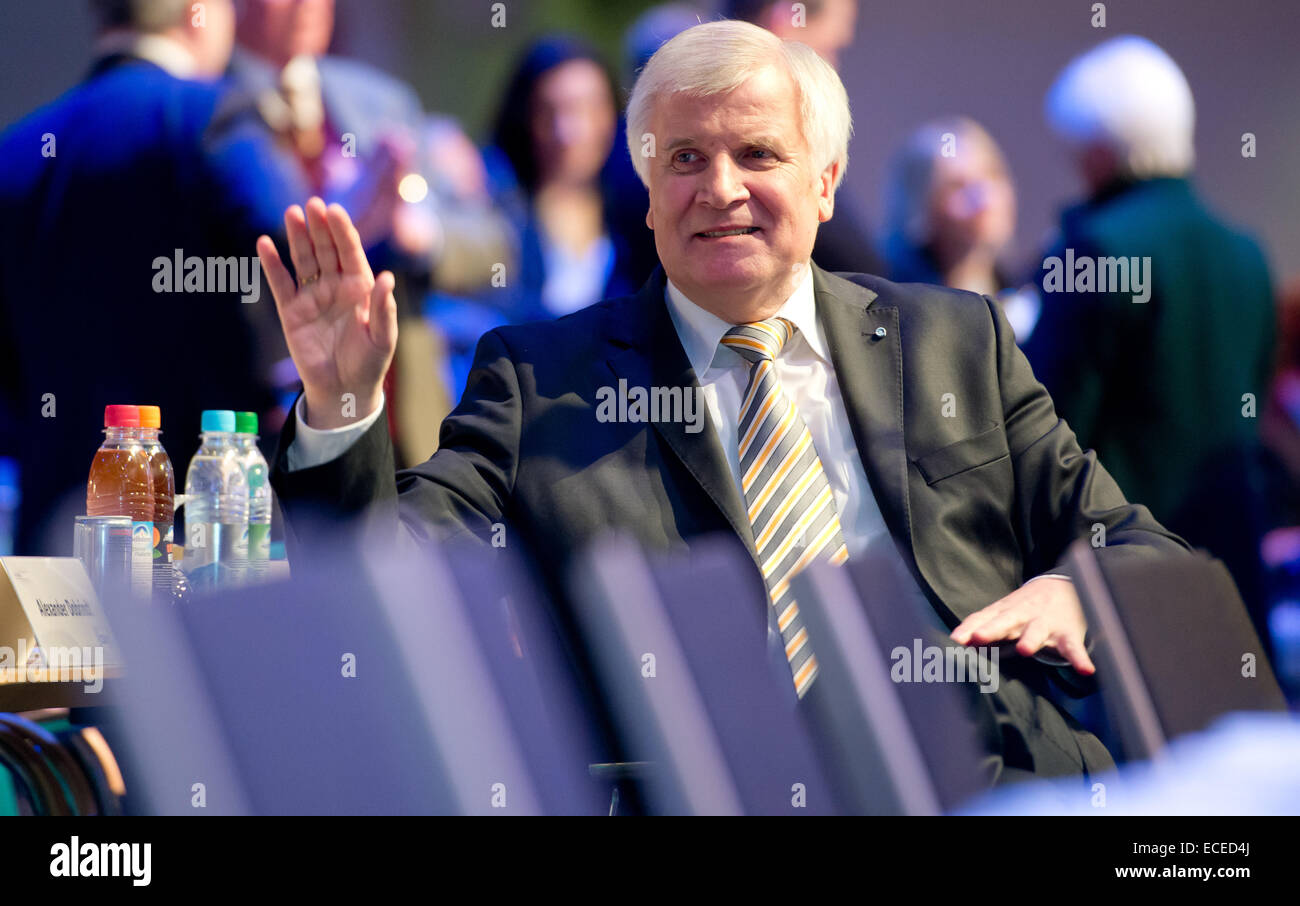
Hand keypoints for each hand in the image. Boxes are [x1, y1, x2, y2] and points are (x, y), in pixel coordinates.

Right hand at [256, 197, 396, 429]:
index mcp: (360, 288)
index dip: (343, 231)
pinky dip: (272, 264)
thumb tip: (388, 278)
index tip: (334, 210)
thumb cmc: (369, 363)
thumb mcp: (383, 338)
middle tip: (311, 203)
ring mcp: (313, 296)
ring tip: (291, 214)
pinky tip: (264, 243)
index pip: (350, 252)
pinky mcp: (292, 311)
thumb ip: (383, 309)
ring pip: (303, 259)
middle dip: (320, 227)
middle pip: (326, 249)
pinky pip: (280, 283)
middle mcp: (336, 286)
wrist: (344, 390)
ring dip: (297, 236)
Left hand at [949, 577, 1095, 674]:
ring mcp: (1045, 623)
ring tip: (1025, 649)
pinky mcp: (1067, 633)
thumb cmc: (1026, 607)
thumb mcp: (1003, 613)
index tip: (954, 639)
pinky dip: (1080, 658)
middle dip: (992, 628)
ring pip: (1037, 631)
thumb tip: (955, 641)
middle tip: (978, 637)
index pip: (983, 618)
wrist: (1065, 585)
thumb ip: (981, 626)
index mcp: (1004, 611)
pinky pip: (1073, 647)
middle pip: (1005, 620)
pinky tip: (1085, 670)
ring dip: (1031, 639)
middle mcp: (1022, 615)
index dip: (968, 628)